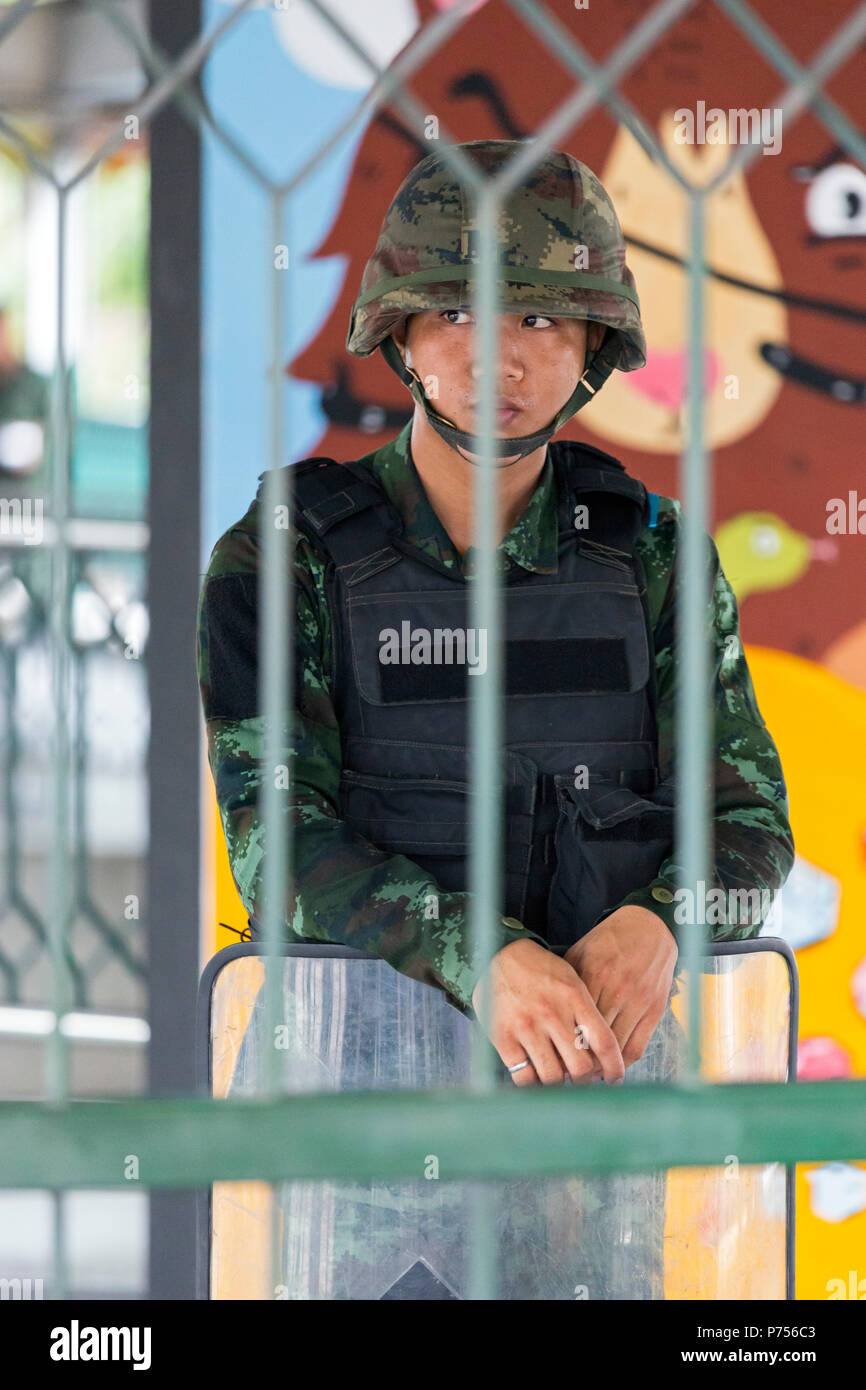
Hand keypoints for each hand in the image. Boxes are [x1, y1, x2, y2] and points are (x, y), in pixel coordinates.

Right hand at [471, 938, 624, 1086]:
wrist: (501, 955)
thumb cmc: (543, 973)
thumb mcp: (572, 982)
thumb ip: (587, 1015)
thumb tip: (602, 1056)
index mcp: (574, 997)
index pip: (604, 1042)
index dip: (614, 1068)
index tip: (615, 1080)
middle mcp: (552, 1013)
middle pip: (580, 1067)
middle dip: (585, 1081)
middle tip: (582, 1080)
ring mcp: (526, 1026)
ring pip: (553, 1077)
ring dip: (559, 1085)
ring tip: (560, 1080)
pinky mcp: (503, 1036)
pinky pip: (524, 1077)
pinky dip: (533, 1084)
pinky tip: (537, 1078)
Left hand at [564, 905, 677, 1070]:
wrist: (650, 928)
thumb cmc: (608, 941)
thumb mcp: (580, 953)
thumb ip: (567, 983)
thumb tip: (550, 1019)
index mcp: (595, 974)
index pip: (574, 1021)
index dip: (562, 1045)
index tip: (551, 1058)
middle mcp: (617, 990)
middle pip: (594, 1040)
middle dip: (579, 1062)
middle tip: (566, 1076)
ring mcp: (638, 1002)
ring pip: (616, 1049)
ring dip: (600, 1068)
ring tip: (586, 1078)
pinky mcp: (655, 1011)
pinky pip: (637, 1047)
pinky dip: (623, 1063)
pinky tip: (610, 1068)